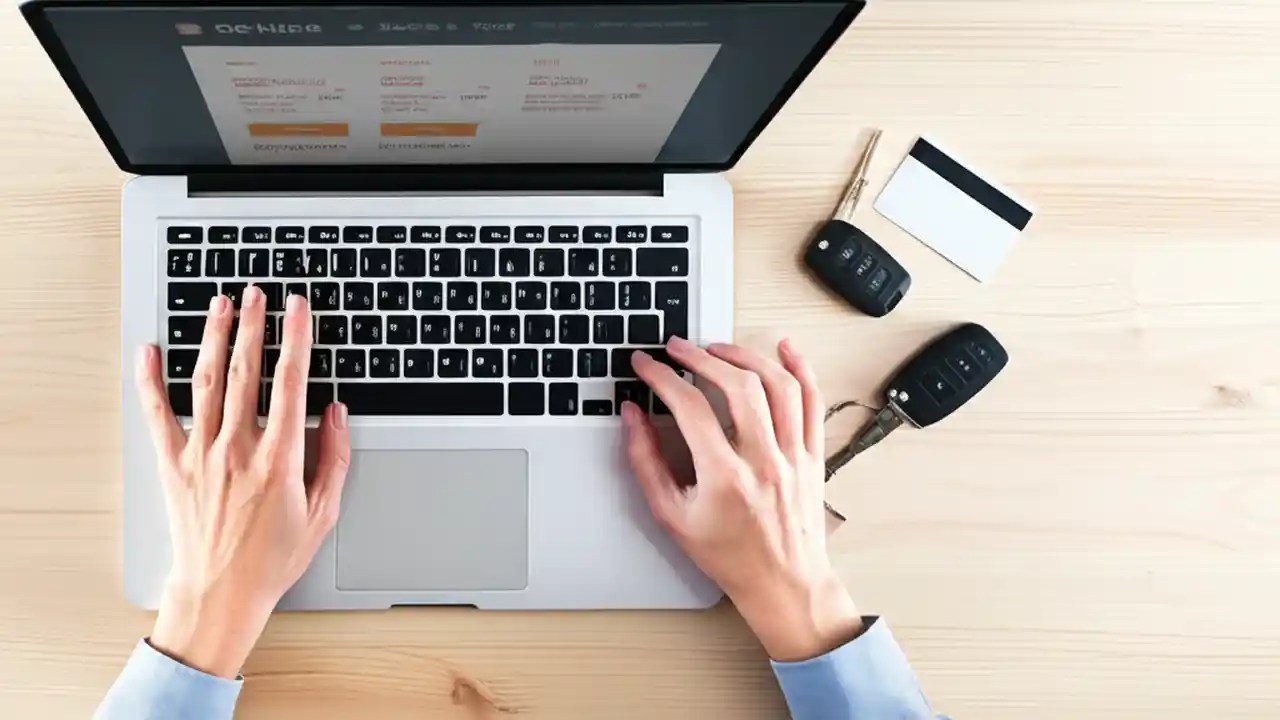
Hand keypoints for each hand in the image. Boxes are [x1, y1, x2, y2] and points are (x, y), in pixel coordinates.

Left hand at [134, 290, 349, 677]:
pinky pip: (157, 414)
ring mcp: (201, 454)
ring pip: (205, 382)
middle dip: (252, 326)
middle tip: (257, 294)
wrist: (220, 591)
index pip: (290, 384)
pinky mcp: (173, 465)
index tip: (297, 310)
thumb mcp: (324, 513)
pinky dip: (150, 379)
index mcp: (279, 459)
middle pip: (245, 372)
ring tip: (219, 305)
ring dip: (213, 338)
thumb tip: (338, 415)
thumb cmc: (273, 559)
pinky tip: (149, 351)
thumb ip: (335, 459)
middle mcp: (238, 449)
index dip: (295, 339)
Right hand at [624, 337, 861, 661]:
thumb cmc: (728, 556)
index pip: (690, 408)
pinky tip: (785, 349)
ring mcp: (793, 456)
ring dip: (745, 356)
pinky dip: (801, 369)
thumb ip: (646, 463)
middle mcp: (764, 462)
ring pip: (777, 386)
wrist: (783, 584)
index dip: (661, 377)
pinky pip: (813, 402)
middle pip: (736, 386)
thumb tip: (631, 418)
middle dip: (701, 357)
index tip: (646, 364)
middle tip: (678, 349)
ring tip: (718, 348)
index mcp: (725, 479)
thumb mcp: (671, 517)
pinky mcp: (812, 455)